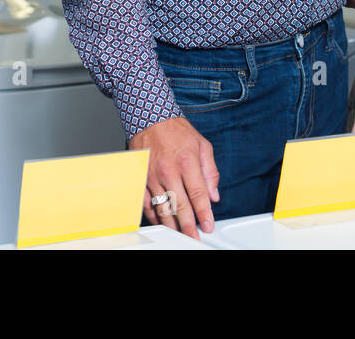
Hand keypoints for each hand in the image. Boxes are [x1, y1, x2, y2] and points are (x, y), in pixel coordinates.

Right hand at [131, 116, 219, 238]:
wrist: (151, 118)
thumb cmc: (177, 131)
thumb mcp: (203, 145)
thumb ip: (211, 171)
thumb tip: (214, 195)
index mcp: (187, 162)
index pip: (198, 195)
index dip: (204, 213)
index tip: (208, 225)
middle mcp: (169, 171)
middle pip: (180, 206)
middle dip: (189, 226)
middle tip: (194, 238)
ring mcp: (152, 176)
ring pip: (162, 208)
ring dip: (171, 225)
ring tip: (179, 235)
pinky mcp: (140, 178)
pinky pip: (145, 203)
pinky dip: (153, 215)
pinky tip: (161, 222)